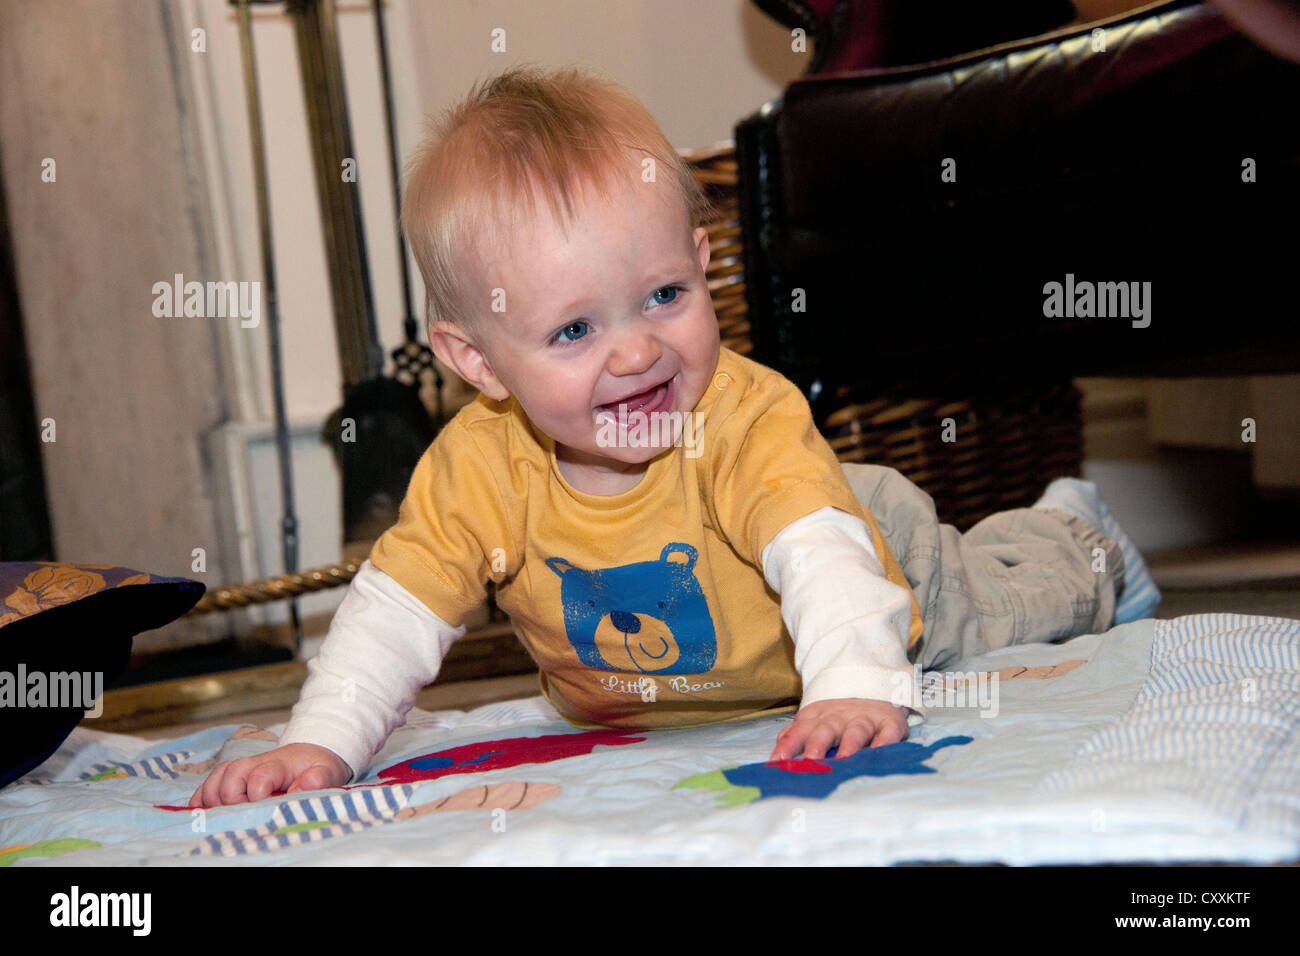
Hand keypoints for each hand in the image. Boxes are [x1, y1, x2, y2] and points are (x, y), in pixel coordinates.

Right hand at [188, 743, 352, 807]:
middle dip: (232, 799)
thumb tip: (301, 789)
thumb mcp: (327, 771)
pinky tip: (204, 815)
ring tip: (225, 818)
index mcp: (278, 764)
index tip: (264, 807)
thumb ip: (317, 779)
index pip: (259, 776)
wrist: (308, 755)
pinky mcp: (229, 777)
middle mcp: (253, 764)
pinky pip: (206, 786)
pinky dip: (201, 801)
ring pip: (214, 780)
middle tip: (244, 817)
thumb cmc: (317, 766)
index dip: (257, 794)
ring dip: (214, 801)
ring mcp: (238, 770)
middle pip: (230, 776)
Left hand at [768, 698, 908, 761]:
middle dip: (817, 745)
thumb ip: (793, 736)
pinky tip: (880, 752)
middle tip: (810, 761)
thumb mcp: (811, 720)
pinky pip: (887, 732)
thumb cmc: (835, 715)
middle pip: (825, 731)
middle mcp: (838, 720)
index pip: (799, 732)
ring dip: (849, 745)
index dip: (788, 746)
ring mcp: (864, 720)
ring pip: (855, 731)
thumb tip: (775, 756)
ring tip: (844, 759)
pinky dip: (885, 742)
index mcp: (816, 720)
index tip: (778, 762)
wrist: (870, 686)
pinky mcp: (888, 723)